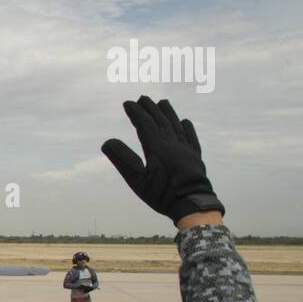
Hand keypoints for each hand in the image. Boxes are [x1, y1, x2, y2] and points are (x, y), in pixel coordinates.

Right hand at [101, 96, 223, 224]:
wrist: (192, 203)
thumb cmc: (162, 193)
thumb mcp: (136, 180)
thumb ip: (122, 160)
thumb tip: (107, 142)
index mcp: (157, 147)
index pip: (144, 124)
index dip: (135, 112)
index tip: (127, 103)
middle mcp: (172, 143)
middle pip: (160, 121)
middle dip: (151, 109)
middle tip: (143, 98)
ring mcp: (185, 149)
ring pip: (176, 126)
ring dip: (169, 113)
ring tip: (163, 102)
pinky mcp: (195, 157)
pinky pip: (191, 138)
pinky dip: (188, 128)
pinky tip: (185, 122)